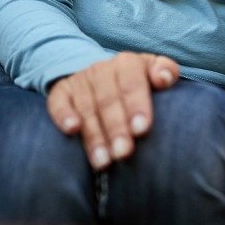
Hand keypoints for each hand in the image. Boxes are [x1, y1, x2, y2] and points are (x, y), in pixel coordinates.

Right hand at [46, 51, 178, 170]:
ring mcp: (80, 80)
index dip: (136, 106)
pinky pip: (58, 102)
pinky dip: (63, 116)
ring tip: (103, 161)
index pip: (132, 84)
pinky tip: (71, 130)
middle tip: (124, 153)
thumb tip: (164, 79)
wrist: (101, 74)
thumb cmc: (136, 81)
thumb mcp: (152, 71)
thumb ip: (166, 71)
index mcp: (128, 63)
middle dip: (116, 128)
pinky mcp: (61, 91)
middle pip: (109, 100)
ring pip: (86, 108)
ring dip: (94, 136)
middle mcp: (102, 69)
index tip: (141, 130)